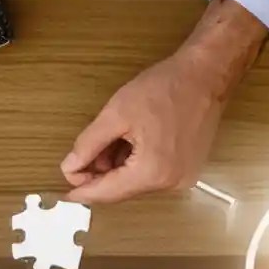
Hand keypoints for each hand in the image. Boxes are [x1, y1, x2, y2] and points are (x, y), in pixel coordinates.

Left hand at [61, 0, 267, 204]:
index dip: (82, 192)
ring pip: (135, 182)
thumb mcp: (116, 115)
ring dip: (116, 168)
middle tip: (80, 157)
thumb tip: (69, 168)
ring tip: (107, 141)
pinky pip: (151, 174)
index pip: (107, 192)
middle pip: (122, 189)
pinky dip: (134, 164)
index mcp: (152, 173)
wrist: (205, 74)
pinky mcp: (187, 169)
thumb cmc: (164, 89)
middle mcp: (170, 183)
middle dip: (99, 175)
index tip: (63, 193)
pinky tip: (126, 143)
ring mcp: (182, 178)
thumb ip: (88, 145)